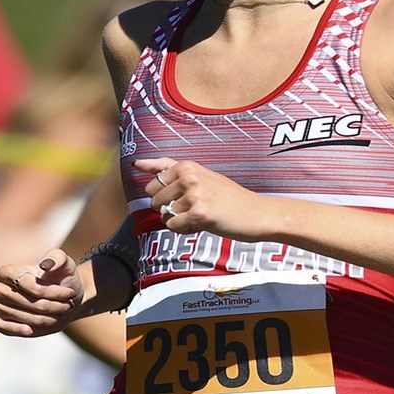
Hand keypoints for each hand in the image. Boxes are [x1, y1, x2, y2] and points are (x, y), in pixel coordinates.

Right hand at [0, 248, 83, 337]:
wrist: (66, 300)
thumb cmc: (63, 279)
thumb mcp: (66, 264)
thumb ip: (57, 257)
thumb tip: (45, 264)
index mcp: (8, 272)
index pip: (24, 283)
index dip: (48, 290)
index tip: (69, 293)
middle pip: (21, 300)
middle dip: (47, 306)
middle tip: (66, 306)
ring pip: (16, 315)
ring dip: (42, 319)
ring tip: (59, 315)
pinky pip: (1, 327)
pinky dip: (17, 329)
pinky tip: (31, 329)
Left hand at [136, 158, 275, 239]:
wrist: (257, 213)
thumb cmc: (228, 197)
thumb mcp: (201, 175)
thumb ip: (169, 168)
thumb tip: (136, 163)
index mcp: (187, 165)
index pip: (154, 181)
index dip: (164, 194)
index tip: (180, 193)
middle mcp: (188, 177)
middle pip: (155, 199)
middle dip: (169, 209)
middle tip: (194, 209)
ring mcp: (194, 194)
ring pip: (164, 215)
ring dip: (179, 221)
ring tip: (201, 217)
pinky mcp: (198, 213)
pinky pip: (173, 226)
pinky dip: (184, 230)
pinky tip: (201, 226)